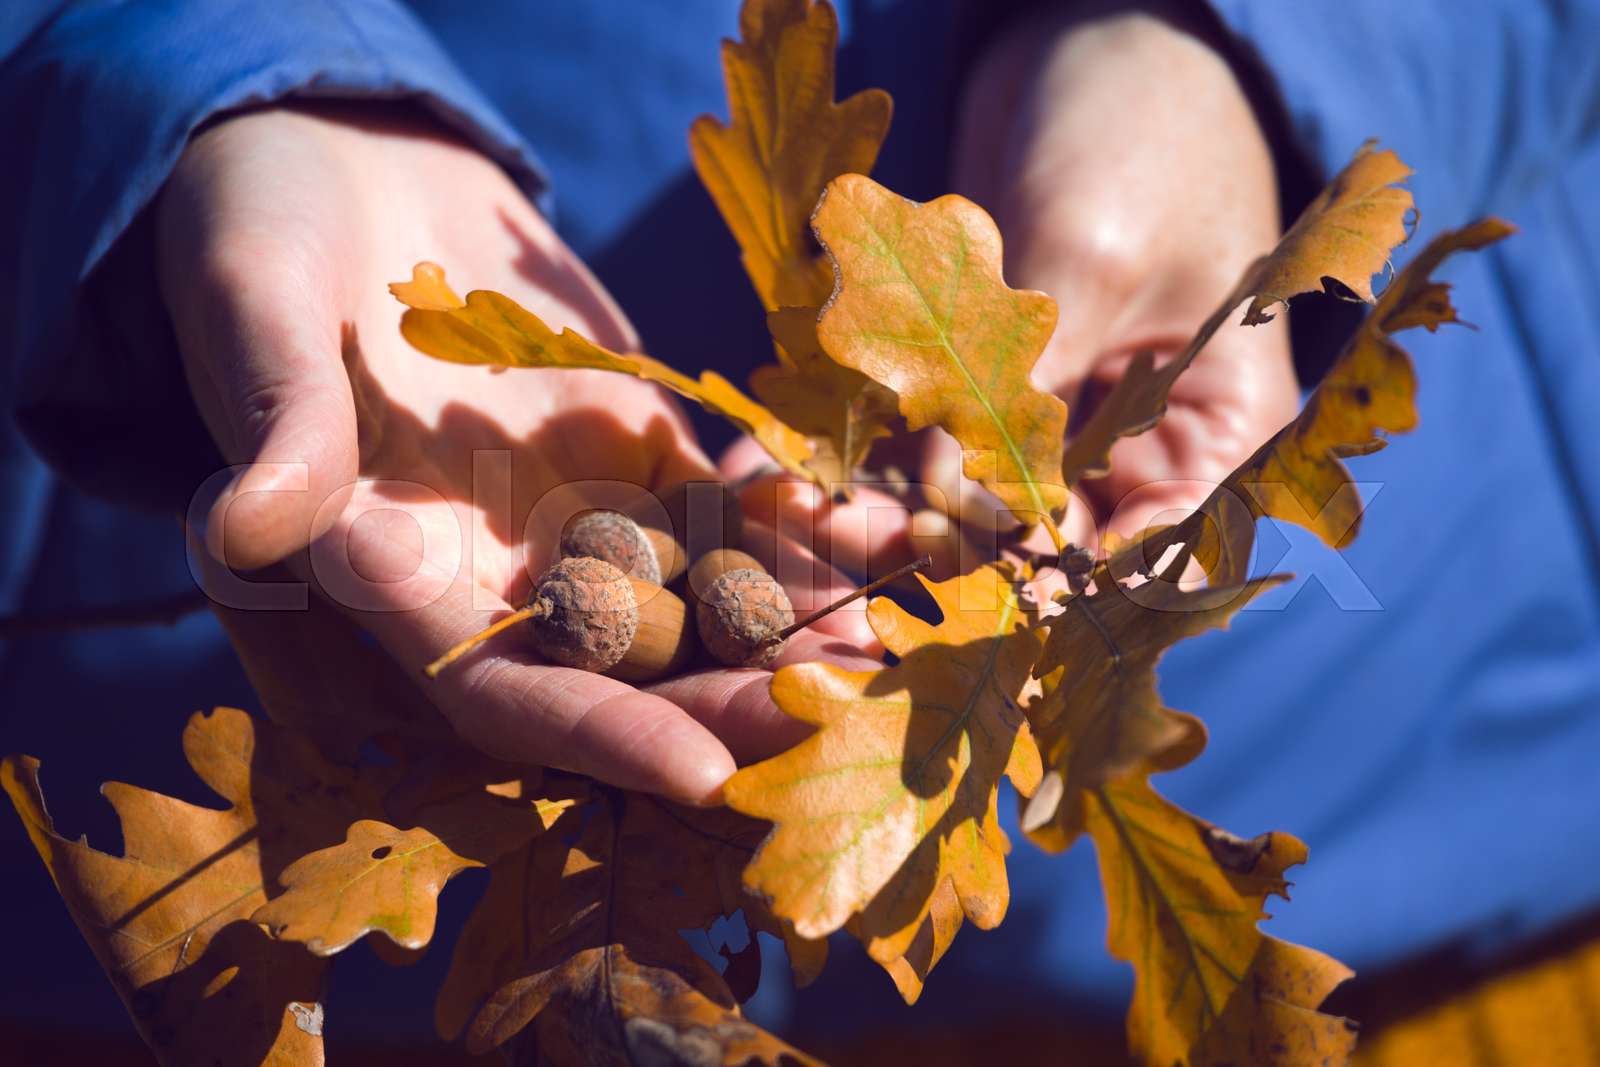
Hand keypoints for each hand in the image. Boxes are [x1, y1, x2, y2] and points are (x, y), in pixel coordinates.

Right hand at [159, 103, 872, 803]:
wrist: (342, 173)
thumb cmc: (261, 236)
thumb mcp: (254, 313)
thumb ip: (279, 423)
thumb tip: (245, 528)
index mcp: (398, 574)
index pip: (502, 695)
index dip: (601, 738)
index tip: (707, 777)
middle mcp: (499, 572)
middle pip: (634, 671)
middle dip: (744, 699)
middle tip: (856, 711)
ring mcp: (579, 515)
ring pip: (703, 600)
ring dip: (804, 625)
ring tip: (908, 635)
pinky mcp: (639, 453)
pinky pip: (730, 508)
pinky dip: (802, 522)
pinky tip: (883, 520)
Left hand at [735, 8, 1297, 576]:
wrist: (1084, 41)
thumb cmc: (1136, 131)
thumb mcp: (1093, 257)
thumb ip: (1029, 385)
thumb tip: (958, 506)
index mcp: (1222, 423)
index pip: (1166, 553)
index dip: (1083, 586)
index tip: (995, 576)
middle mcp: (1151, 438)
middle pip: (1074, 542)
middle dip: (990, 554)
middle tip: (908, 545)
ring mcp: (1072, 410)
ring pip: (1001, 502)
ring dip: (934, 513)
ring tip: (863, 517)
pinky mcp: (1002, 378)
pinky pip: (954, 443)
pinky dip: (907, 457)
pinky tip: (848, 469)